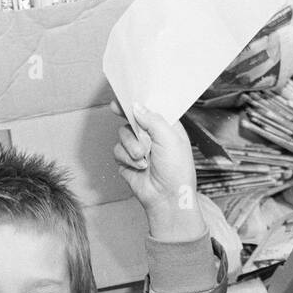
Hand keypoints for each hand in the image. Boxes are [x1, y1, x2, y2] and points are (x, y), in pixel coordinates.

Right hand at [112, 102, 206, 241]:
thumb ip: (152, 119)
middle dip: (128, 119)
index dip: (138, 101)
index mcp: (166, 127)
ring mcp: (139, 148)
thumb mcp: (170, 138)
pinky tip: (139, 166)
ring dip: (131, 145)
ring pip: (122, 134)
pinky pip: (118, 150)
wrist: (167, 198)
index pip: (150, 108)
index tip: (126, 94)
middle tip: (116, 108)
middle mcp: (152, 136)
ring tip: (143, 157)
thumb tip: (136, 106)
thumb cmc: (176, 170)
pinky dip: (126, 158)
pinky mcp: (128, 161)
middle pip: (132, 118)